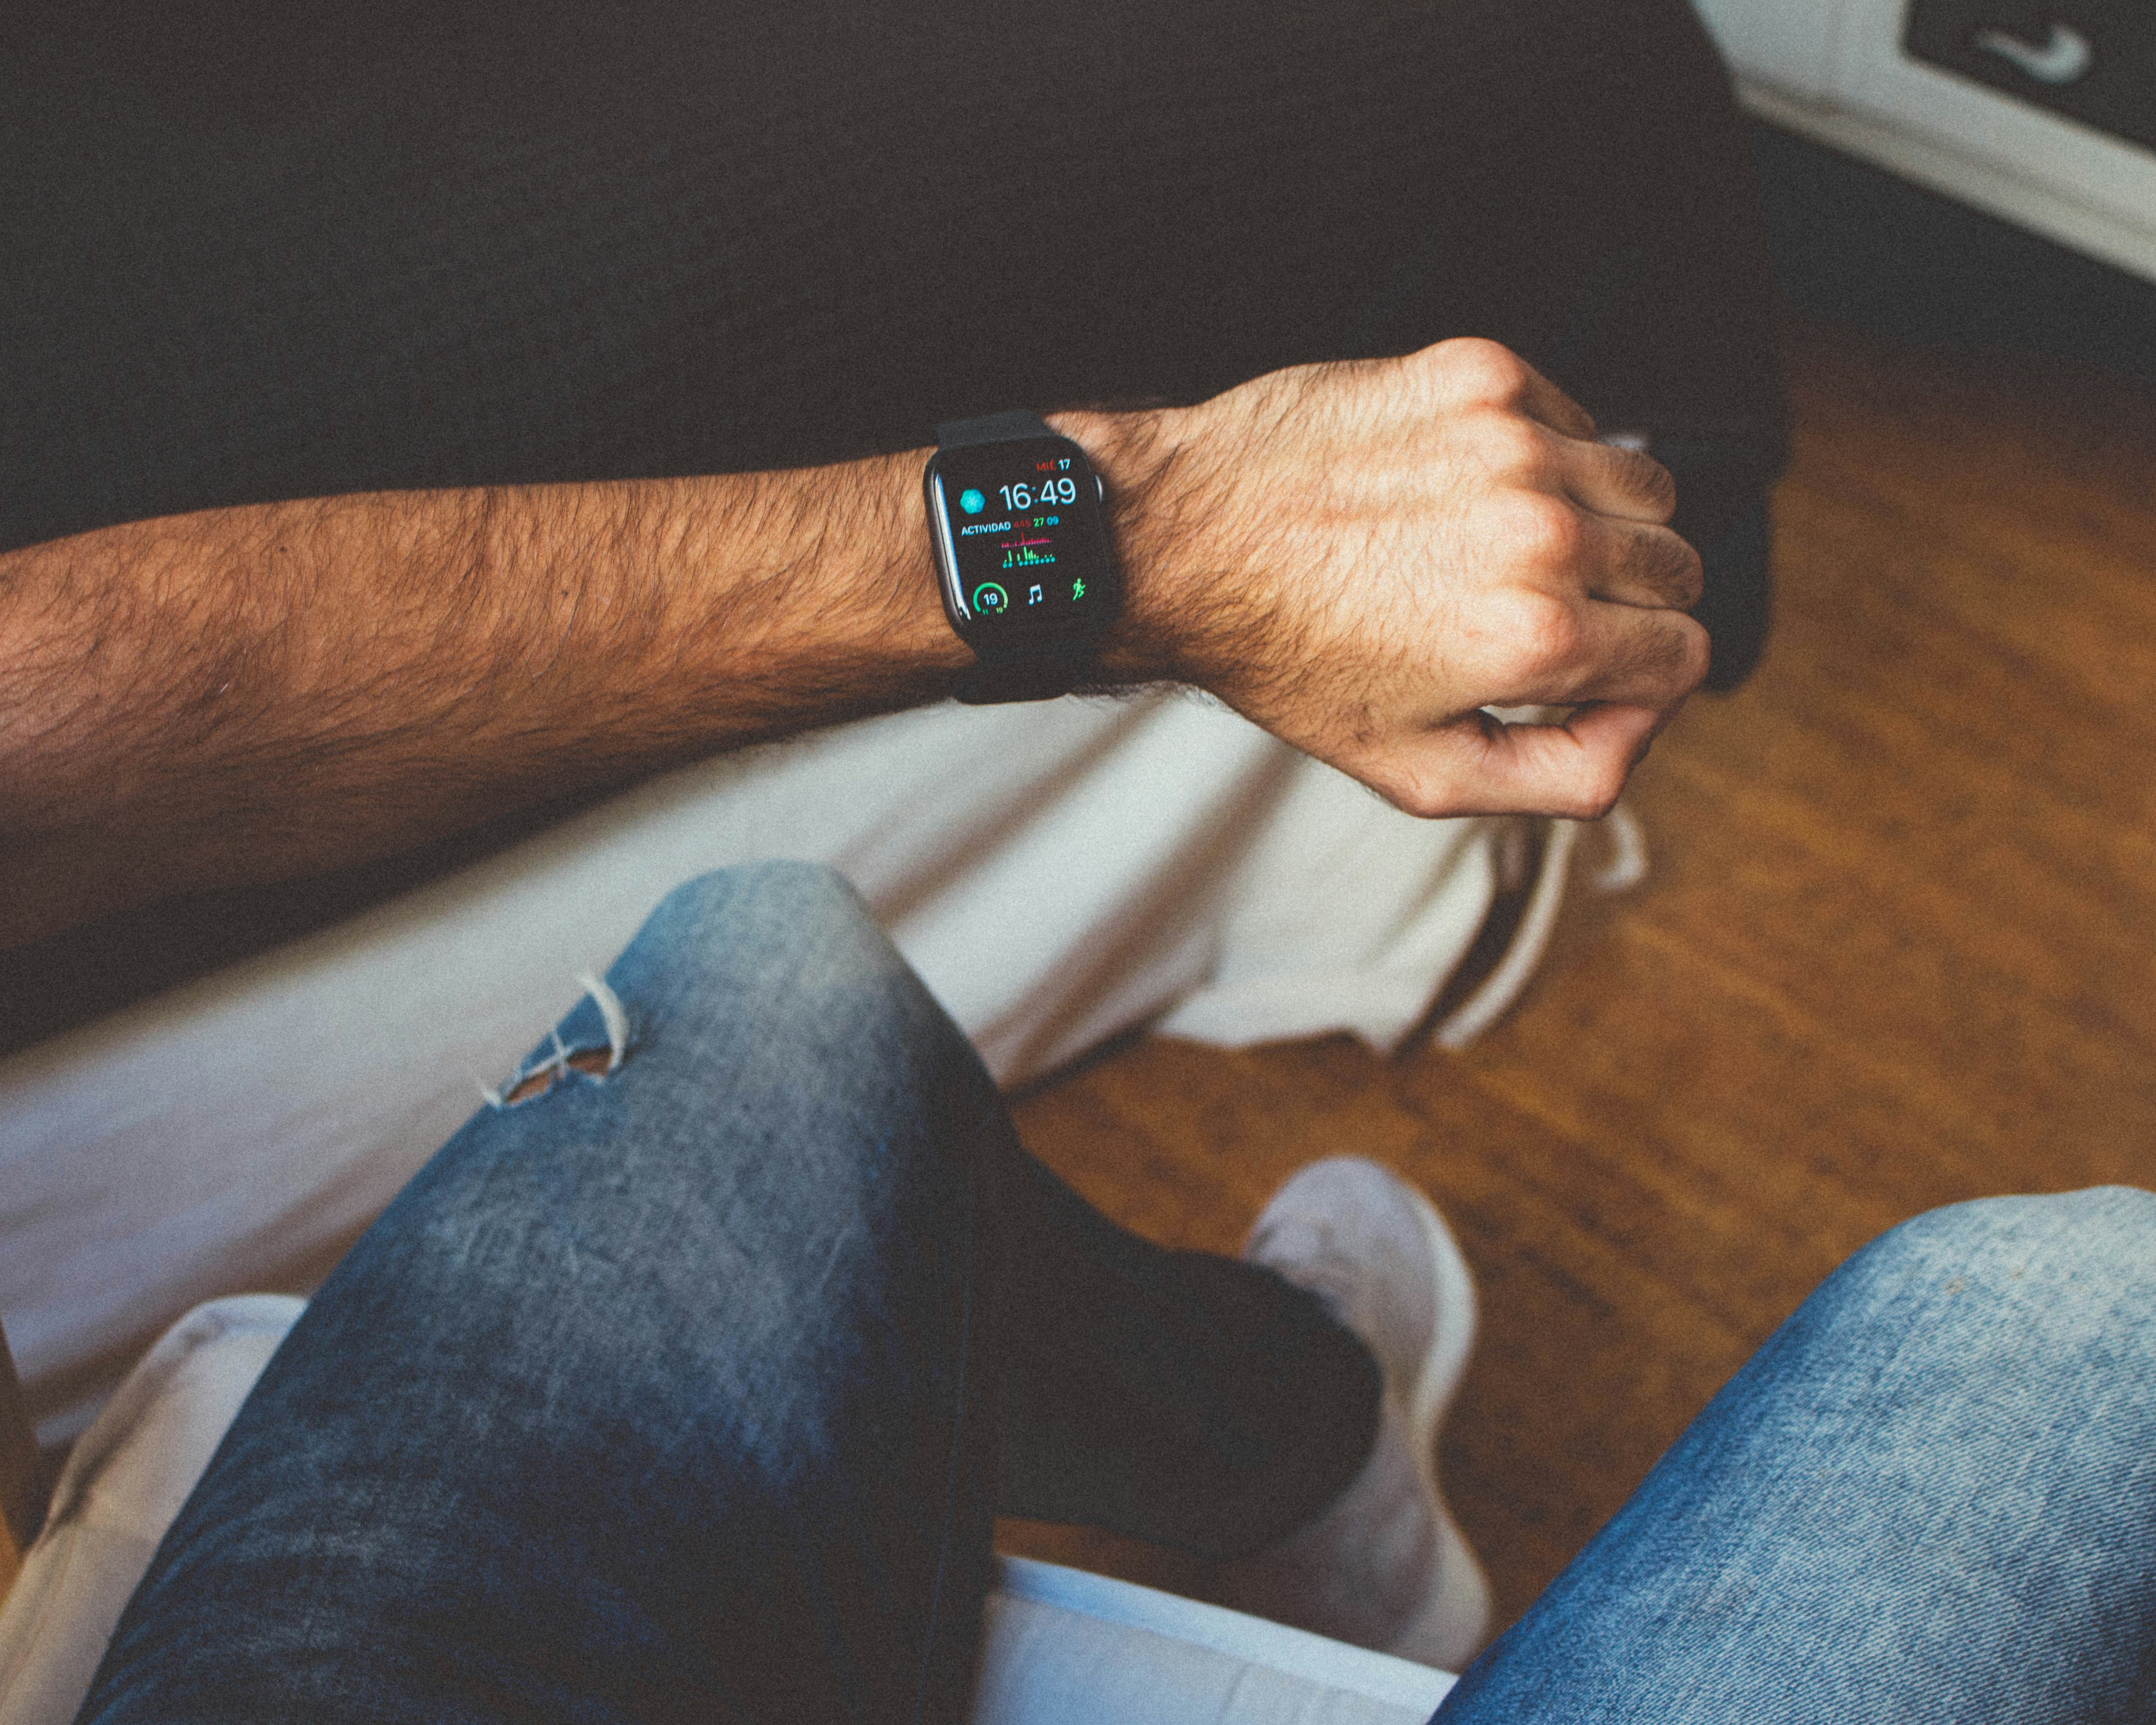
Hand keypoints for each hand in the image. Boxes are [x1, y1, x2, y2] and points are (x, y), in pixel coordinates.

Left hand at [1069, 339, 1707, 818]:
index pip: (1687, 654)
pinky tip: (1468, 491)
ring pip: (1645, 487)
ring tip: (1505, 555)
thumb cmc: (1286, 655)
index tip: (1581, 677)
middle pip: (1678, 568)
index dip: (1639, 682)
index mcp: (1535, 638)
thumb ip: (1560, 778)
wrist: (1184, 541)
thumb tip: (1639, 731)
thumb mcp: (1419, 772)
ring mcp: (1514, 441)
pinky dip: (1548, 457)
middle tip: (1535, 620)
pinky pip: (1578, 419)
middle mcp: (1539, 532)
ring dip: (1599, 528)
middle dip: (1625, 608)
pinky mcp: (1483, 373)